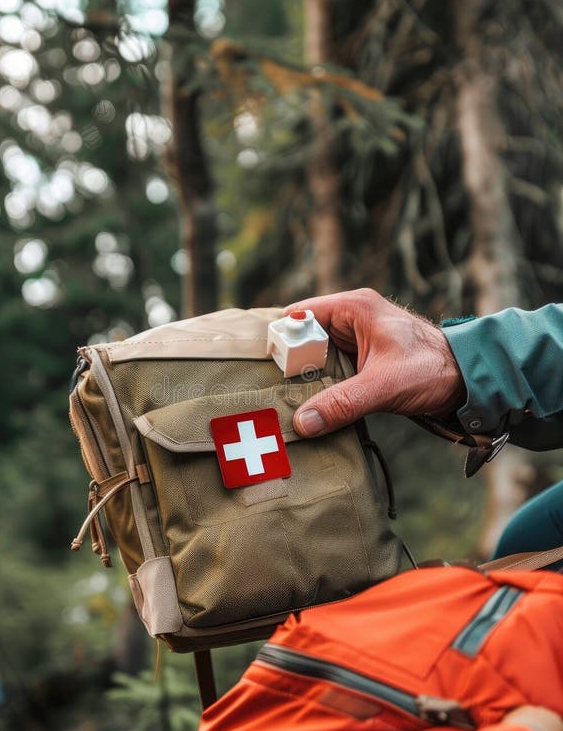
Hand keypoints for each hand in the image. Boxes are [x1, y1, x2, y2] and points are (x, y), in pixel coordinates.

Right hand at [285, 289, 465, 436]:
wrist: (468, 380)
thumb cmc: (433, 369)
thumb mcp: (384, 386)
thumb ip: (343, 402)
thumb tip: (303, 422)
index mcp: (354, 307)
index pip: (300, 314)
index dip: (280, 338)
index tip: (262, 366)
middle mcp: (352, 318)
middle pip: (304, 337)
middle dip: (288, 362)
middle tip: (267, 390)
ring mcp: (357, 339)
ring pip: (316, 356)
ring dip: (304, 377)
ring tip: (281, 401)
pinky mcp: (363, 360)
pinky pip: (331, 370)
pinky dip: (320, 385)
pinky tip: (309, 405)